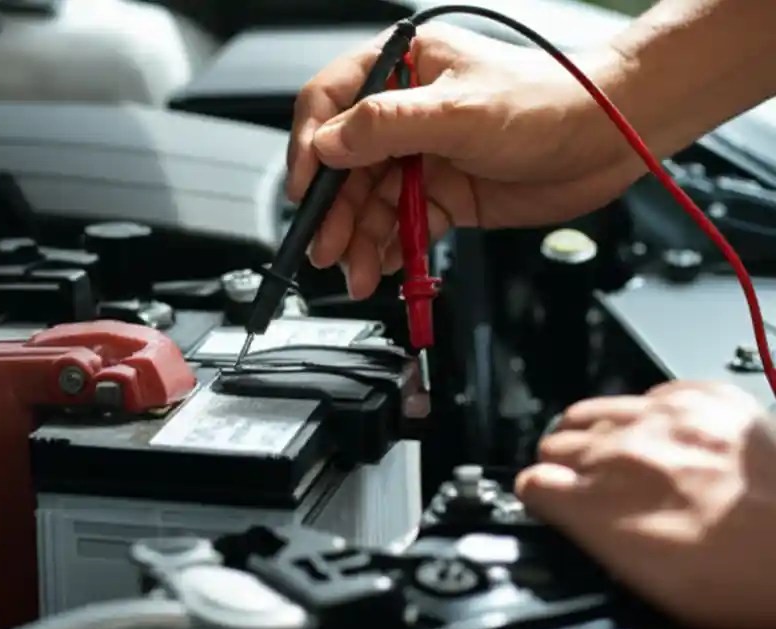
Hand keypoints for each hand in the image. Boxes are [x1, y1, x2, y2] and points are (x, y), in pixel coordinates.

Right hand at [288, 22, 642, 298]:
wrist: (611, 139)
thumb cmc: (551, 102)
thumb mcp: (460, 111)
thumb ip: (387, 126)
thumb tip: (328, 143)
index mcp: (401, 70)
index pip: (328, 105)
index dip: (309, 148)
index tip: (305, 189)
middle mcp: (403, 114)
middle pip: (343, 165)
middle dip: (334, 210)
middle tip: (328, 248)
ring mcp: (421, 157)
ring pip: (368, 202)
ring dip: (357, 239)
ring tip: (356, 270)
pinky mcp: (440, 195)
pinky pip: (399, 225)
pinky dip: (386, 248)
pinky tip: (381, 266)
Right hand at [516, 381, 775, 628]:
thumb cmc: (750, 581)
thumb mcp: (652, 585)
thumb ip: (599, 538)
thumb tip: (578, 519)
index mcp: (597, 504)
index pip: (531, 484)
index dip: (542, 497)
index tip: (553, 502)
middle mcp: (620, 452)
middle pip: (555, 442)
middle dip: (566, 465)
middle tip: (590, 486)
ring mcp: (664, 417)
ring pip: (593, 409)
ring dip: (598, 433)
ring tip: (619, 455)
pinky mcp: (705, 397)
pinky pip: (652, 392)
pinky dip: (652, 413)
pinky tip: (668, 438)